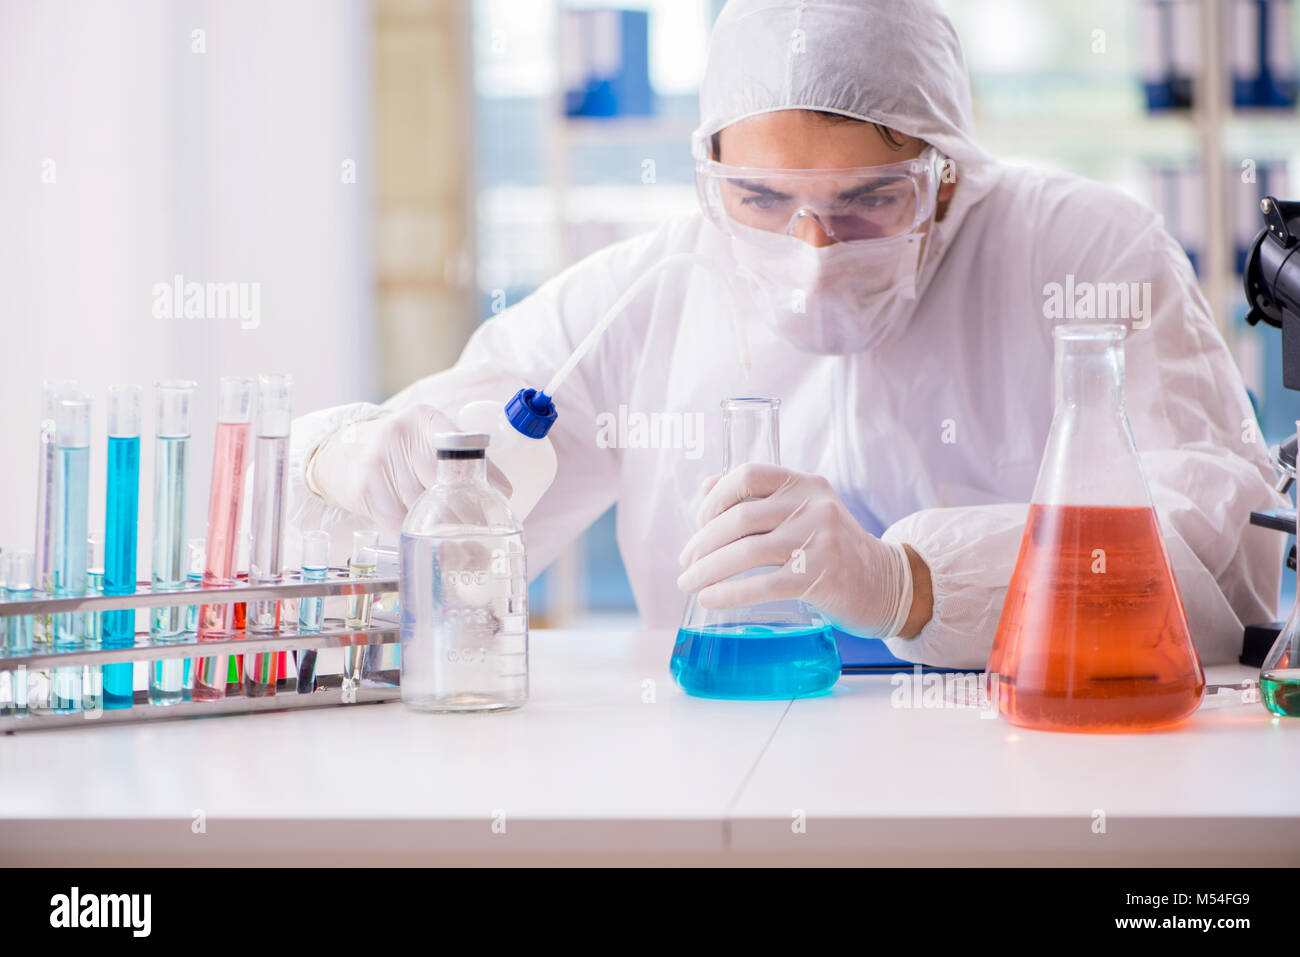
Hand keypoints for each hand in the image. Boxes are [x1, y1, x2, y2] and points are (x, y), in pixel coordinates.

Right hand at [308, 403, 511, 536]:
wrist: (343, 452)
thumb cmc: (402, 453)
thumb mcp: (429, 443)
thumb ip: (462, 460)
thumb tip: (505, 493)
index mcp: (426, 418)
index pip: (462, 445)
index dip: (484, 473)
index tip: (503, 496)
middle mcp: (400, 433)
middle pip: (443, 482)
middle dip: (465, 510)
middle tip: (482, 530)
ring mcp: (378, 459)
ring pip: (421, 506)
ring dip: (439, 527)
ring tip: (453, 538)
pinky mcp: (363, 486)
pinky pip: (397, 521)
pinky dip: (412, 533)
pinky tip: (420, 536)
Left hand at [676, 464, 918, 637]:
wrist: (886, 584)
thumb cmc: (832, 549)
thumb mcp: (802, 512)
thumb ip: (759, 498)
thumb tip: (706, 487)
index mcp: (805, 484)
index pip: (748, 474)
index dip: (714, 498)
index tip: (698, 524)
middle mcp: (813, 506)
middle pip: (740, 517)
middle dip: (702, 543)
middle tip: (685, 563)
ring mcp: (820, 540)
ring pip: (746, 551)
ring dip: (707, 569)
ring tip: (688, 583)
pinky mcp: (821, 576)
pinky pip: (763, 584)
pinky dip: (728, 593)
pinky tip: (709, 599)